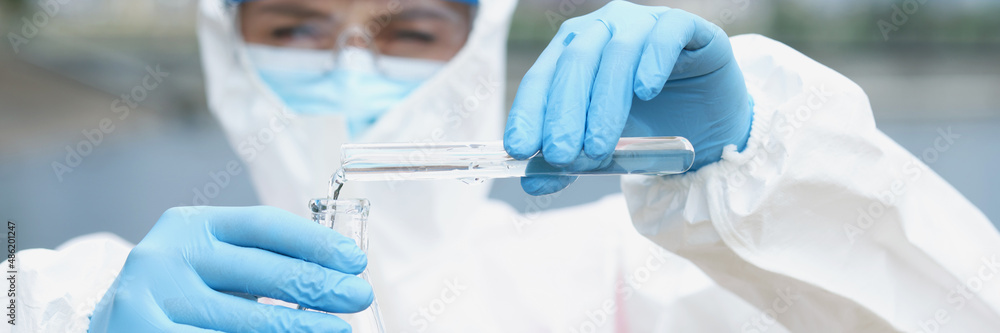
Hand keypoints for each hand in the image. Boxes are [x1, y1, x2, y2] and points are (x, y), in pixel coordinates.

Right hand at [89, 206, 372, 332]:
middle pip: (262, 270)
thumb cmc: (180, 295)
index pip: (264, 225)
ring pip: (246, 319)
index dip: (315, 242)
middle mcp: (167, 255)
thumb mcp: (212, 265)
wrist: (115, 326)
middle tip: (358, 296)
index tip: (353, 260)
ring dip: (300, 326)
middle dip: (318, 285)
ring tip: (338, 330)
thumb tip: (336, 272)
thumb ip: (259, 261)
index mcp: (190, 225)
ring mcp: (152, 298)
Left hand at [504, 2, 752, 195]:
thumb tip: (533, 182)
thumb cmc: (646, 125)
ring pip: (617, 52)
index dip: (529, 112)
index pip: (542, 78)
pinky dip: (653, 61)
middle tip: (561, 155)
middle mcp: (603, 29)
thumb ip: (568, 162)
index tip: (520, 149)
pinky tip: (645, 92)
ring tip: (600, 147)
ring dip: (605, 102)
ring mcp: (644, 22)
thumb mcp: (602, 148)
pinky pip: (666, 34)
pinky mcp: (685, 26)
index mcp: (572, 51)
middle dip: (565, 112)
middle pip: (575, 62)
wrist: (706, 120)